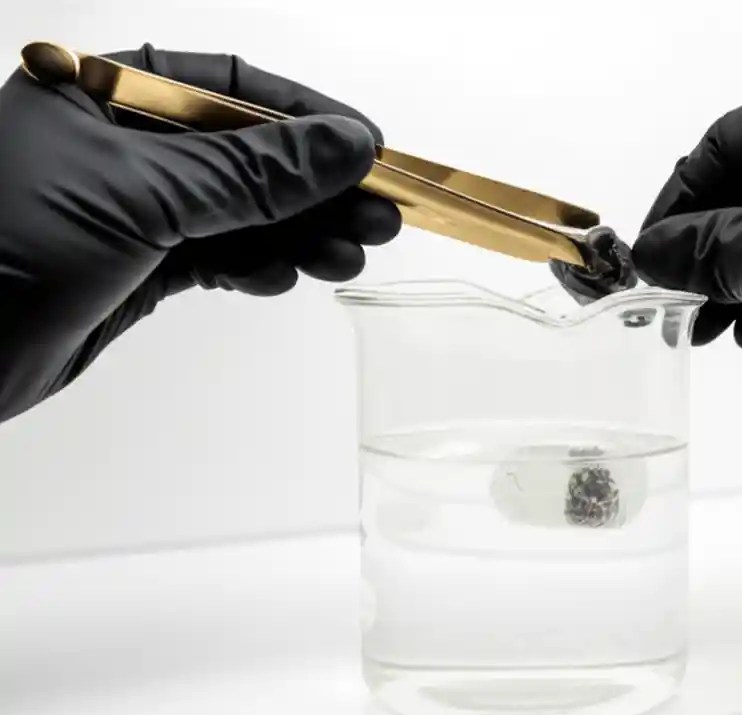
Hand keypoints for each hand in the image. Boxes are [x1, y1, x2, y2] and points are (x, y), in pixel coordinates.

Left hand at [0, 44, 400, 421]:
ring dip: (300, 234)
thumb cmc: (6, 244)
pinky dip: (257, 266)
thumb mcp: (142, 194)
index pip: (232, 86)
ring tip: (351, 257)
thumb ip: (252, 172)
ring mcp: (131, 207)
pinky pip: (217, 256)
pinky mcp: (136, 267)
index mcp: (105, 92)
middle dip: (316, 187)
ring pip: (241, 212)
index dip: (306, 116)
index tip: (368, 149)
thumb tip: (348, 146)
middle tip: (381, 218)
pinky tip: (287, 278)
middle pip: (247, 154)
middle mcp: (122, 142)